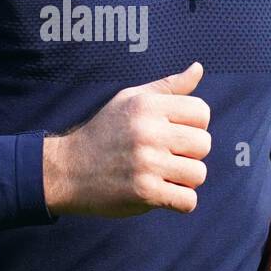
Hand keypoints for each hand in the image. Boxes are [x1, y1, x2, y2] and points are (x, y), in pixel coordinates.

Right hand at [43, 62, 210, 216]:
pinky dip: (180, 202)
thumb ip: (168, 87)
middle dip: (190, 153)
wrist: (67, 170)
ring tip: (164, 175)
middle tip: (168, 157)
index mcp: (147, 106)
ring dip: (185, 179)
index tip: (175, 134)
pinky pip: (188, 201)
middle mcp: (148, 132)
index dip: (194, 125)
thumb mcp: (130, 99)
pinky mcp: (145, 193)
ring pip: (198, 174)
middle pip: (203, 144)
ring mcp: (147, 164)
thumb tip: (198, 68)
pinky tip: (163, 193)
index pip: (202, 112)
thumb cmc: (104, 131)